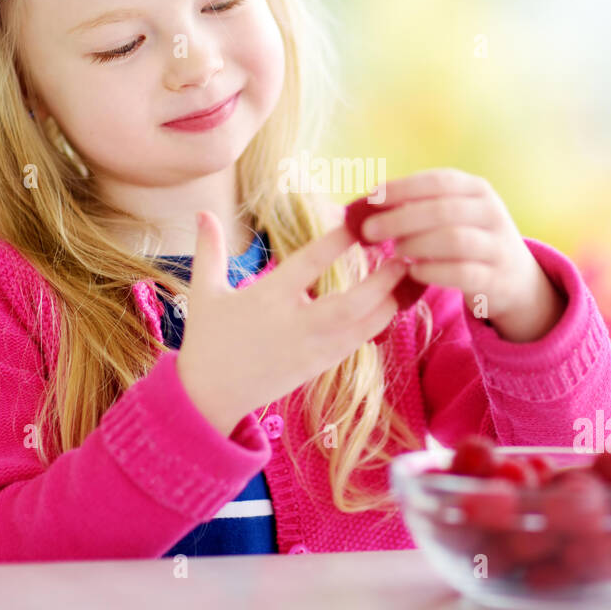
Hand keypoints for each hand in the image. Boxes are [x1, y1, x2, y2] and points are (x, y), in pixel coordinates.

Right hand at [176, 210, 409, 435]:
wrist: (209, 397)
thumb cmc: (207, 340)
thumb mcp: (204, 293)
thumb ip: (209, 250)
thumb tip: (203, 212)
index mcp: (267, 298)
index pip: (308, 264)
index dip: (336, 242)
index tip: (360, 221)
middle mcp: (294, 325)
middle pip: (349, 305)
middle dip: (381, 282)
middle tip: (403, 256)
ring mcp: (310, 350)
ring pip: (361, 328)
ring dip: (388, 303)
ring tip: (408, 278)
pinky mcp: (319, 367)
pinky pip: (356, 344)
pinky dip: (377, 323)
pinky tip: (391, 303)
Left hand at [358, 168, 565, 342]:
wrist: (515, 278)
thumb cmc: (467, 238)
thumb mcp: (451, 214)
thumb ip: (417, 204)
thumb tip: (368, 199)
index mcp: (477, 189)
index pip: (438, 181)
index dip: (402, 188)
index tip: (371, 197)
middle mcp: (491, 213)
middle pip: (443, 210)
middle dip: (400, 219)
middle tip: (369, 232)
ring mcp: (498, 246)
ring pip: (454, 240)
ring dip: (416, 245)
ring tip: (394, 251)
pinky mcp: (497, 279)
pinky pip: (463, 274)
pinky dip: (433, 272)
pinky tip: (413, 273)